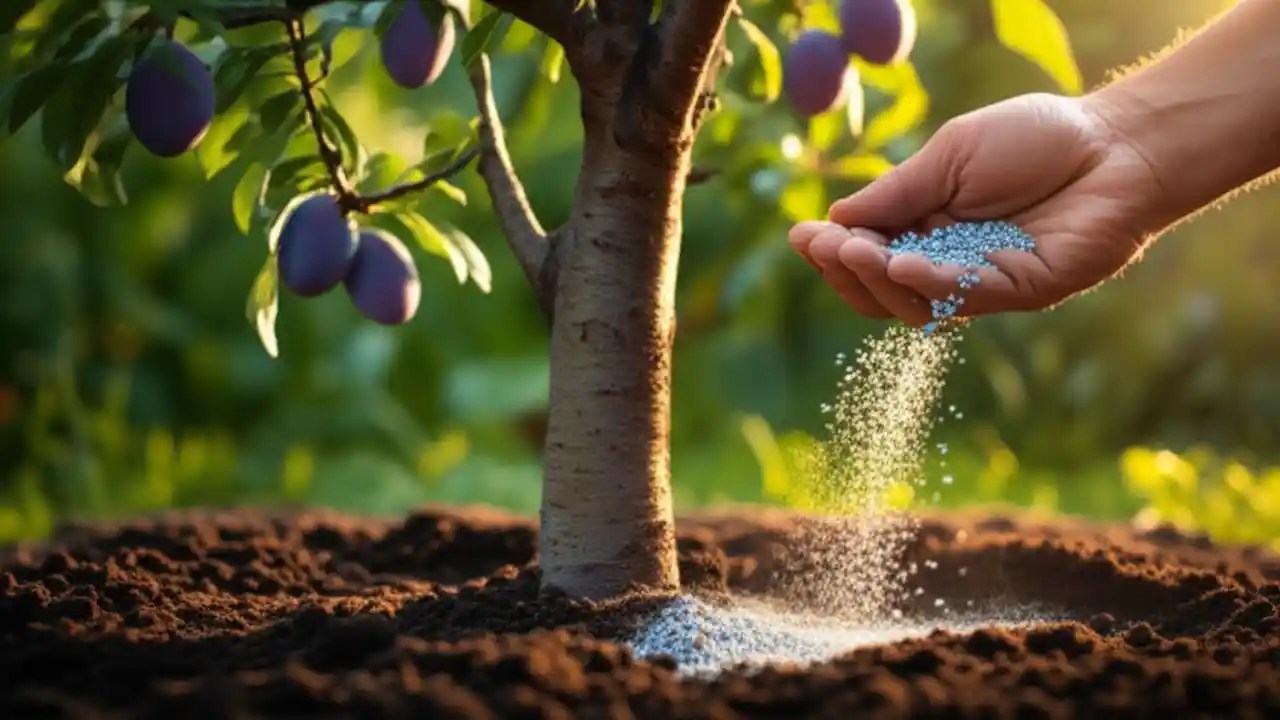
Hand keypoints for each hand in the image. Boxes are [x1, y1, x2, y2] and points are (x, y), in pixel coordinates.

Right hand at [788, 93, 1165, 325]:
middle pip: (880, 291)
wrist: (1117, 145)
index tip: (802, 236)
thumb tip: (836, 219)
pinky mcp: (1020, 292)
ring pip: (914, 306)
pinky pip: (963, 297)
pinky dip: (929, 282)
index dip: (832, 252)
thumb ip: (898, 192)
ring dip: (879, 281)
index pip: (866, 255)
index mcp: (926, 228)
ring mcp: (983, 283)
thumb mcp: (950, 156)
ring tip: (857, 252)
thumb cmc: (1036, 140)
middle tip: (826, 247)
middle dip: (845, 271)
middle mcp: (949, 263)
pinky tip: (904, 262)